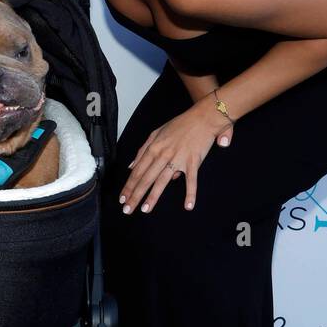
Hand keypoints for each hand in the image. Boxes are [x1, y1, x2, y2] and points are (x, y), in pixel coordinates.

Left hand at [119, 97, 232, 213]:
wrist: (203, 116)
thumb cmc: (180, 124)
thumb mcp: (156, 132)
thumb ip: (143, 149)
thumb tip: (131, 165)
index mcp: (153, 148)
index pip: (137, 171)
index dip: (129, 185)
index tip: (123, 198)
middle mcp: (163, 154)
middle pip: (146, 178)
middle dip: (135, 195)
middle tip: (127, 209)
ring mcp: (178, 158)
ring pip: (162, 181)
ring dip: (153, 196)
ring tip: (145, 209)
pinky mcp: (193, 161)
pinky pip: (191, 180)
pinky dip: (190, 193)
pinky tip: (188, 205)